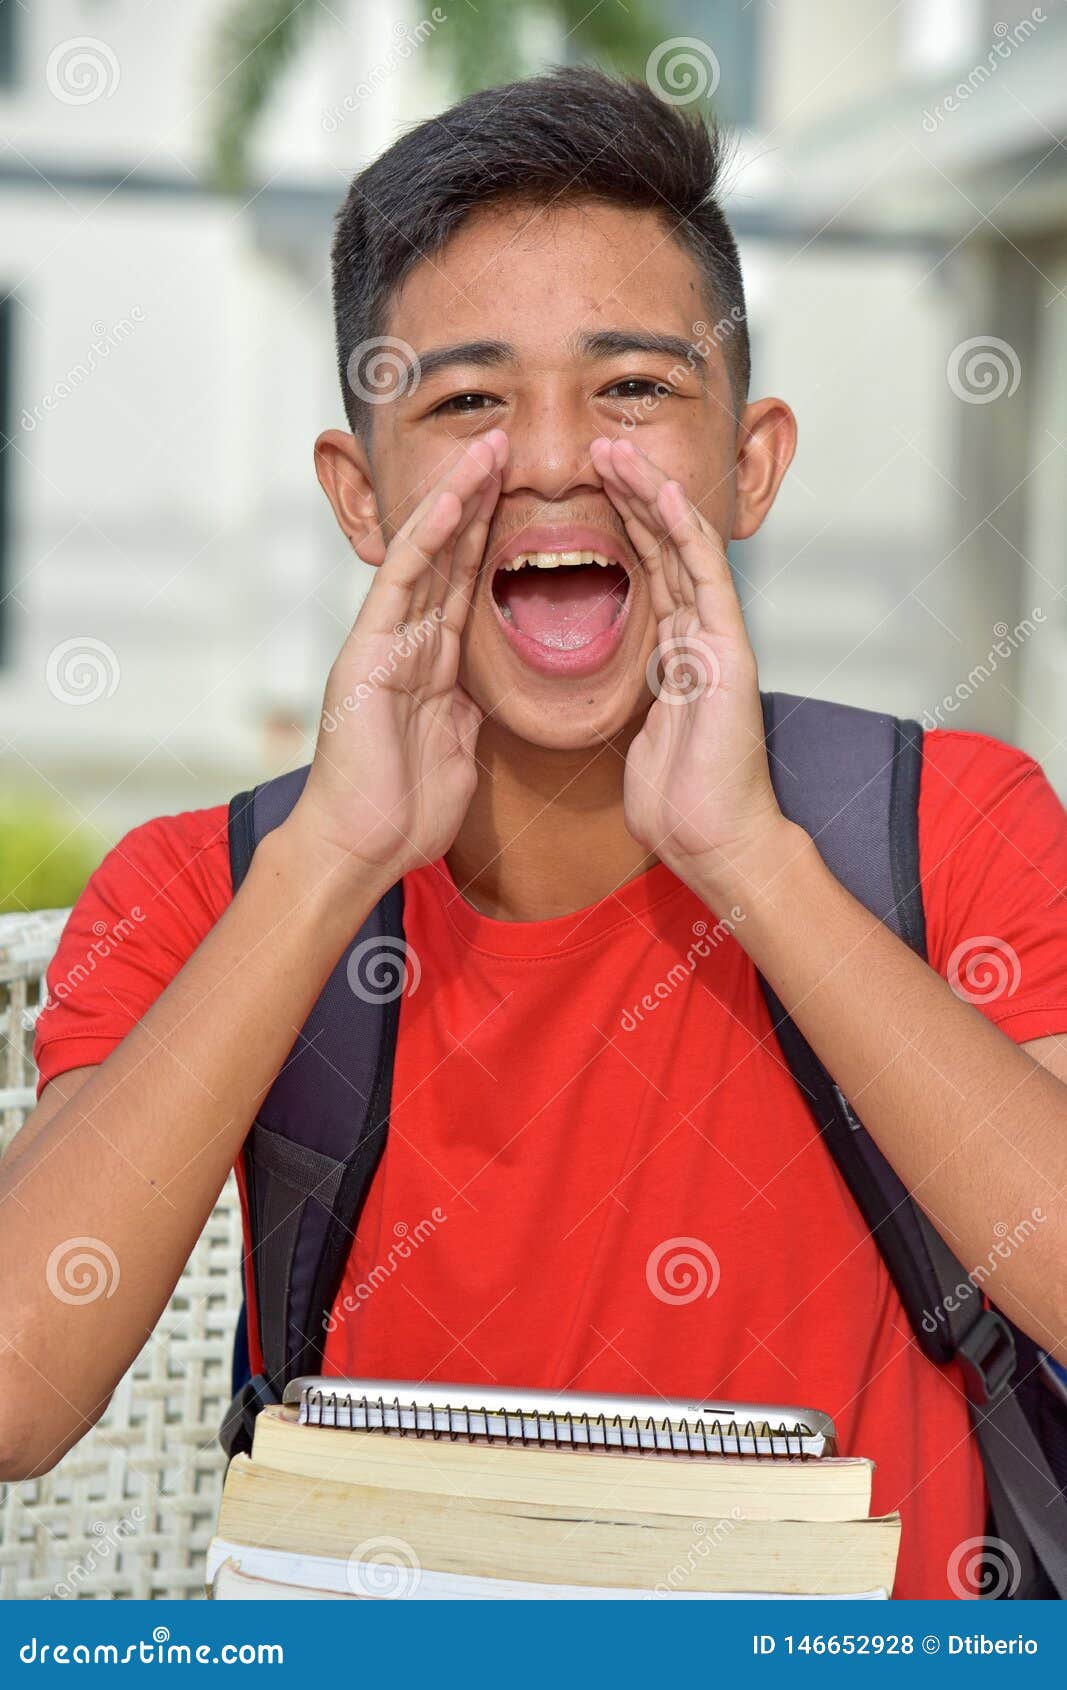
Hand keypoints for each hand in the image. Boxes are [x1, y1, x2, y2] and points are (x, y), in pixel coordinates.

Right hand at [289, 431, 507, 887]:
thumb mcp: (456, 748)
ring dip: (459, 496)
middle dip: (479, 497)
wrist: (362, 846)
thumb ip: (467, 710)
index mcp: (430, 661)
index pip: (467, 582)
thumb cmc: (405, 809)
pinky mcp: (368, 650)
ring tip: (490, 447)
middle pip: (448, 554)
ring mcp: (384, 640)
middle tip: (509, 442)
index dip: (494, 535)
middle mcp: (405, 639)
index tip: (527, 493)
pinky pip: (403, 580)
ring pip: (426, 552)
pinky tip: (455, 496)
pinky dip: (429, 535)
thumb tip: (483, 694)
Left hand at [591, 436, 789, 900]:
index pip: (650, 570)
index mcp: (679, 653)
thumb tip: (624, 693)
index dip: (622, 524)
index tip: (588, 487)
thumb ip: (638, 701)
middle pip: (666, 546)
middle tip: (600, 446)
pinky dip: (684, 532)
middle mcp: (702, 636)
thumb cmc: (678, 803)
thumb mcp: (640, 737)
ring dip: (651, 494)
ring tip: (617, 450)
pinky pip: (706, 578)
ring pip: (685, 547)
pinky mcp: (728, 652)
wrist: (713, 841)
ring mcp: (719, 638)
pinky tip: (661, 494)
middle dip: (634, 493)